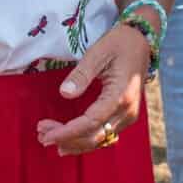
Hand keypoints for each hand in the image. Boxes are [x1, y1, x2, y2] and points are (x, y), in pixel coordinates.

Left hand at [34, 22, 148, 155]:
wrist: (141, 41)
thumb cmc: (119, 43)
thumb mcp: (97, 53)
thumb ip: (81, 75)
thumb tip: (64, 93)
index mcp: (120, 96)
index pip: (91, 122)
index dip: (67, 132)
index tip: (46, 134)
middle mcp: (127, 111)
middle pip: (94, 136)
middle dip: (67, 139)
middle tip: (41, 135)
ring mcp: (128, 115)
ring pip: (99, 139)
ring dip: (74, 142)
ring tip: (48, 138)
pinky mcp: (125, 116)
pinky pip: (104, 134)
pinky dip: (85, 139)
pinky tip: (69, 141)